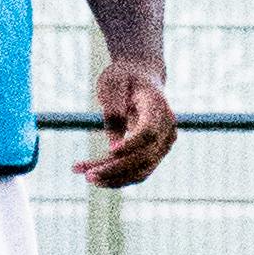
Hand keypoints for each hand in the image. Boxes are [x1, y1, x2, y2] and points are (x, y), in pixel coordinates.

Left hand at [86, 59, 180, 193]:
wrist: (141, 76)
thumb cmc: (123, 77)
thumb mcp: (112, 84)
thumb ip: (113, 110)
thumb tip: (113, 148)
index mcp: (157, 105)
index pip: (148, 131)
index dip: (131, 144)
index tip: (109, 151)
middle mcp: (167, 127)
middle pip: (144, 156)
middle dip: (115, 169)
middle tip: (86, 174)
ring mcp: (164, 142)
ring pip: (142, 170)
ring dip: (114, 178)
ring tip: (86, 176)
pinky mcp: (156, 153)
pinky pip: (139, 172)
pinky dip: (118, 178)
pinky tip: (95, 175)